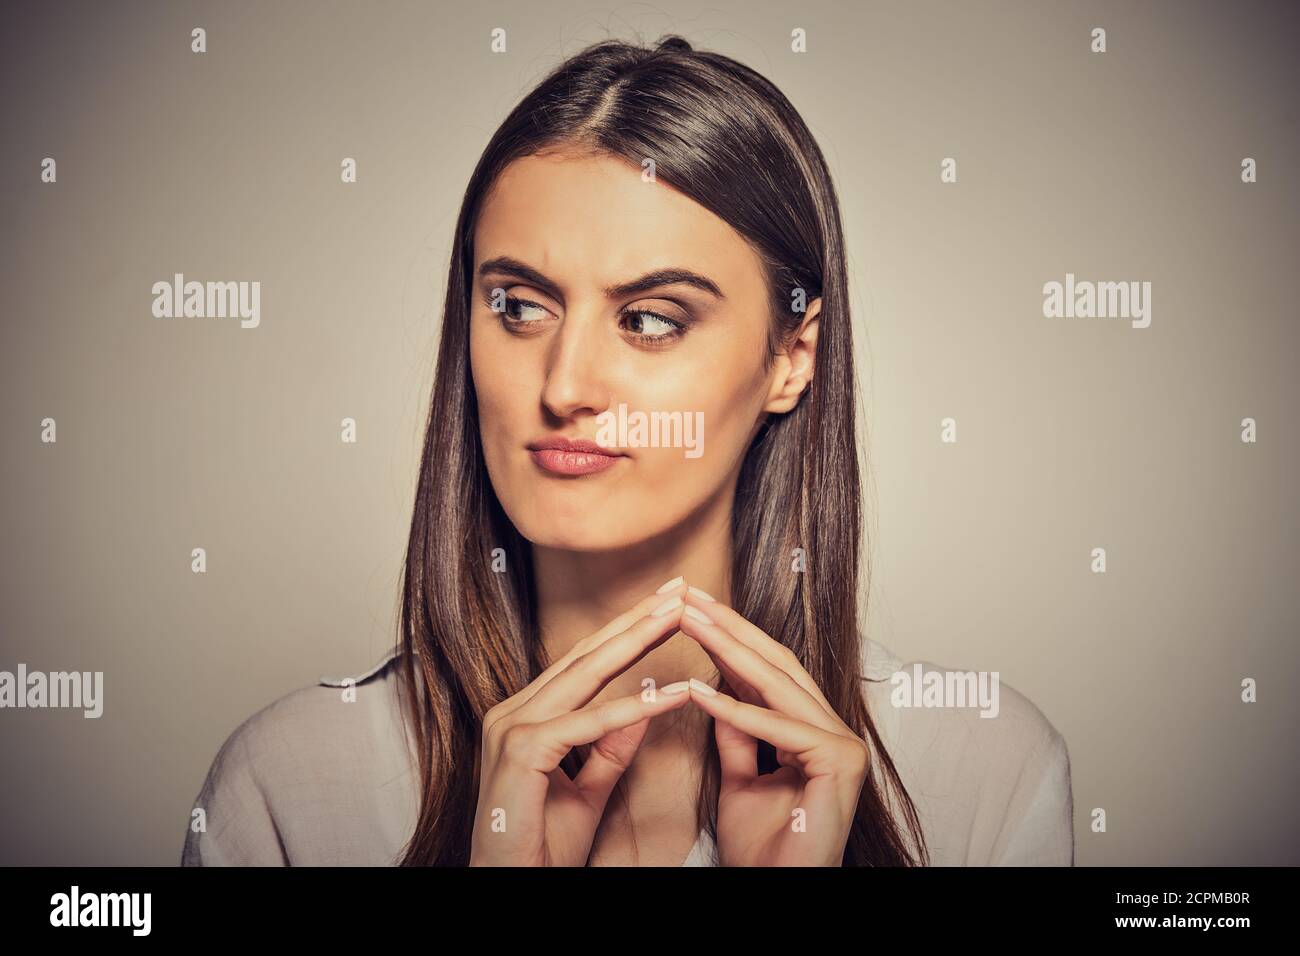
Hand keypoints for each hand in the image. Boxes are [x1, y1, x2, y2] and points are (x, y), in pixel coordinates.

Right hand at [468, 580, 691, 865]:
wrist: (506, 890)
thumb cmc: (539, 849)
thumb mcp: (587, 790)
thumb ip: (610, 748)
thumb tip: (642, 707)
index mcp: (525, 716)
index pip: (584, 663)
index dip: (627, 631)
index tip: (666, 606)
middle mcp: (512, 712)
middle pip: (586, 657)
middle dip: (635, 620)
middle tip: (677, 589)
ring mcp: (511, 728)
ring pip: (586, 677)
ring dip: (636, 643)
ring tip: (677, 616)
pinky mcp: (522, 752)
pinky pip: (588, 725)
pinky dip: (632, 710)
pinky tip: (671, 694)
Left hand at [677, 587, 870, 865]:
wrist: (778, 893)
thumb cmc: (762, 849)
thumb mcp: (740, 777)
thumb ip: (737, 733)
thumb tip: (717, 688)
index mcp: (816, 730)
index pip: (769, 670)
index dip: (729, 637)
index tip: (689, 609)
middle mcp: (836, 730)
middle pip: (775, 666)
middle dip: (727, 628)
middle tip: (686, 596)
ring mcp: (844, 744)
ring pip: (778, 686)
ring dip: (727, 651)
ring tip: (688, 622)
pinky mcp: (840, 762)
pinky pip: (780, 729)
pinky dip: (738, 710)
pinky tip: (700, 691)